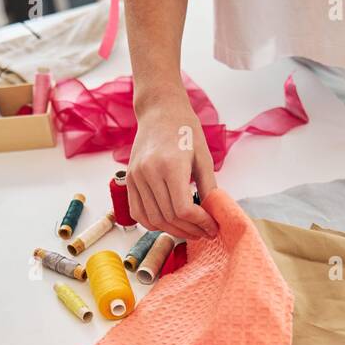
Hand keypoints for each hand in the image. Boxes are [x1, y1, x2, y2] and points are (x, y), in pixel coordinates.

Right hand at [128, 87, 217, 238]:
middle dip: (190, 230)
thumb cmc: (184, 130)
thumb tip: (214, 214)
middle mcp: (149, 172)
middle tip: (204, 232)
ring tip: (189, 230)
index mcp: (170, 165)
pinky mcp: (130, 180)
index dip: (199, 223)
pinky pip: (138, 212)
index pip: (183, 209)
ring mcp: (136, 177)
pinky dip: (153, 223)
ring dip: (172, 230)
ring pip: (153, 219)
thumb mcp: (203, 156)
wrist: (159, 111)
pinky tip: (169, 224)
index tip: (212, 227)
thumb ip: (209, 187)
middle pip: (168, 217)